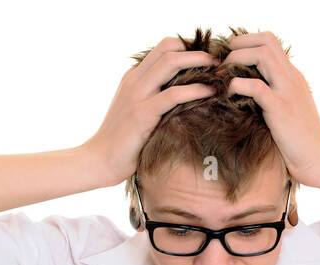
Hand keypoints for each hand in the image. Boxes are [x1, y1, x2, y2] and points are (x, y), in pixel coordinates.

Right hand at [84, 37, 219, 185]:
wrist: (100, 160)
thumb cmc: (123, 142)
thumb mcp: (138, 112)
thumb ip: (156, 99)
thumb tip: (185, 98)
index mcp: (134, 77)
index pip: (163, 48)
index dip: (187, 48)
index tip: (207, 60)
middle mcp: (134, 80)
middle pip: (169, 49)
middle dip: (197, 51)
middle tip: (218, 61)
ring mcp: (137, 95)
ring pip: (171, 63)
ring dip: (199, 63)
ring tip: (219, 72)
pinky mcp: (142, 113)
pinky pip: (173, 94)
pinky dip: (195, 89)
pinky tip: (210, 92)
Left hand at [222, 31, 319, 187]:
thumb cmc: (301, 142)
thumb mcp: (288, 111)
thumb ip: (273, 96)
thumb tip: (248, 94)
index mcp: (293, 77)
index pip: (270, 42)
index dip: (247, 42)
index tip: (229, 57)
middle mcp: (292, 78)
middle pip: (266, 40)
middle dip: (238, 44)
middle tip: (221, 62)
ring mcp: (288, 92)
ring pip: (262, 55)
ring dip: (236, 60)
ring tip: (222, 76)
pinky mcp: (281, 109)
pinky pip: (255, 86)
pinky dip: (237, 86)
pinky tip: (229, 96)